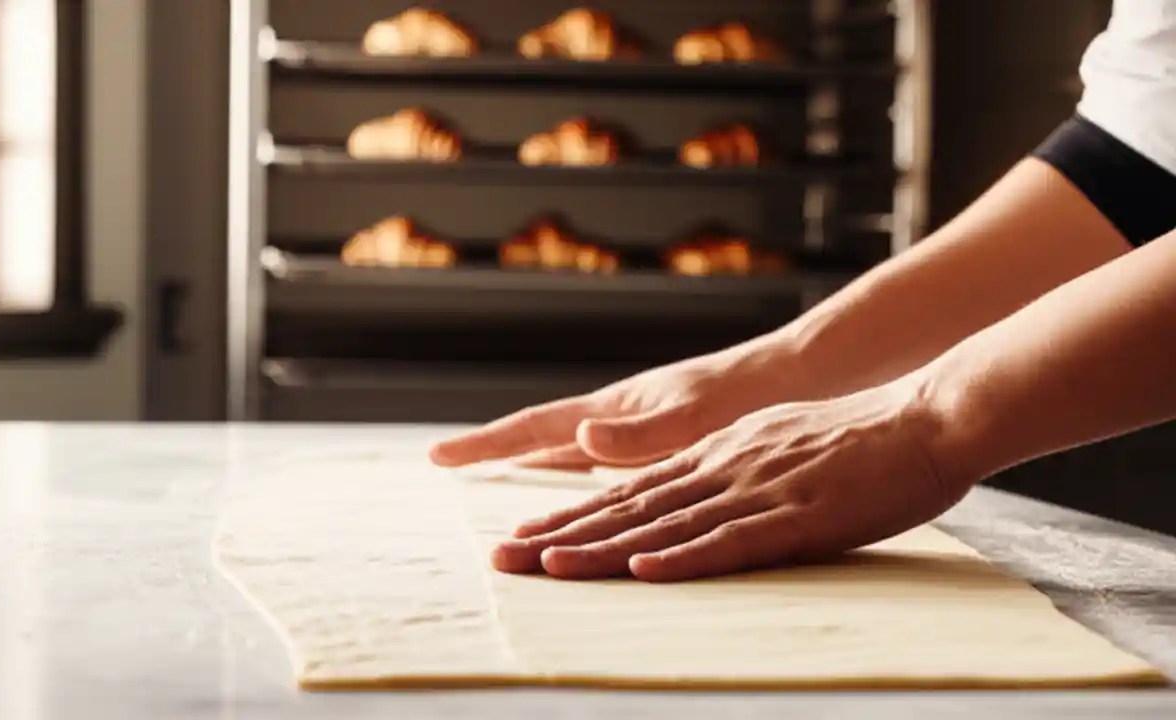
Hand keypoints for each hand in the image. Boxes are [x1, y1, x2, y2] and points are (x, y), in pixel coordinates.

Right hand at [429, 338, 804, 469]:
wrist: (796, 377)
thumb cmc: (748, 395)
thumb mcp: (693, 416)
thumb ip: (638, 431)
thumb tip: (579, 436)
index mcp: (616, 411)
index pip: (535, 426)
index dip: (487, 443)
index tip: (439, 455)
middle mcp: (619, 418)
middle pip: (541, 435)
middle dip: (495, 452)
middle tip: (447, 463)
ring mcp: (639, 427)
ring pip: (570, 450)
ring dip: (532, 465)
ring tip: (501, 484)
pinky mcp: (665, 441)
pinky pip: (603, 464)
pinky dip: (577, 476)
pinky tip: (583, 489)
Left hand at [489, 378, 973, 581]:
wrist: (926, 417)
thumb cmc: (859, 439)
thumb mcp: (776, 443)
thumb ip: (730, 467)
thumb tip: (694, 492)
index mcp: (717, 455)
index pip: (629, 491)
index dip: (572, 515)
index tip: (525, 535)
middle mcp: (723, 469)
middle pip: (628, 508)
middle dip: (563, 533)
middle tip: (503, 557)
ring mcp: (758, 492)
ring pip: (666, 526)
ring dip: (604, 549)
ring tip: (549, 567)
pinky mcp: (798, 517)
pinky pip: (733, 541)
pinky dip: (685, 557)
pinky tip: (644, 569)